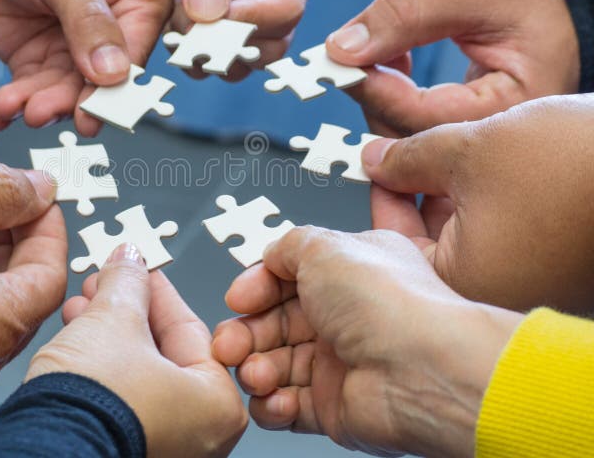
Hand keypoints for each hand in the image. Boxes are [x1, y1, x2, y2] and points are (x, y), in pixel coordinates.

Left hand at [0, 0, 170, 133]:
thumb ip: (90, 22)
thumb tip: (113, 75)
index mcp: (139, 1)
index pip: (136, 54)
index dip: (116, 87)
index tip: (94, 111)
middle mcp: (113, 31)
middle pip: (100, 84)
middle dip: (70, 102)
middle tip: (43, 111)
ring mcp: (73, 49)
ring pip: (64, 93)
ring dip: (39, 105)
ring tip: (15, 106)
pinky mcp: (38, 59)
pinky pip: (31, 91)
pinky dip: (14, 104)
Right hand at [28, 244, 246, 456]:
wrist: (44, 450)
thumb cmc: (97, 405)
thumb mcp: (114, 320)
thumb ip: (127, 283)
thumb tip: (129, 262)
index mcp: (218, 407)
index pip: (189, 328)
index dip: (156, 290)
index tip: (140, 270)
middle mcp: (202, 438)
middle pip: (162, 352)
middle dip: (126, 310)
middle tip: (107, 283)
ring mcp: (166, 449)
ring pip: (139, 375)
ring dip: (107, 334)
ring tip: (82, 306)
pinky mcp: (131, 453)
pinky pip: (124, 401)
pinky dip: (103, 368)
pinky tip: (75, 340)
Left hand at [86, 0, 317, 79]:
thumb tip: (212, 16)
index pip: (286, 10)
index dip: (250, 23)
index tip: (208, 22)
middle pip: (270, 44)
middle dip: (229, 47)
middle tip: (187, 37)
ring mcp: (240, 14)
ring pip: (241, 60)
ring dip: (207, 57)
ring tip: (174, 30)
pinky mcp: (209, 28)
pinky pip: (209, 59)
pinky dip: (188, 56)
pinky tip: (165, 32)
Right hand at [213, 227, 520, 457]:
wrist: (423, 371)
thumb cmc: (389, 304)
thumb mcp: (325, 247)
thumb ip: (288, 245)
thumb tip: (269, 256)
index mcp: (348, 274)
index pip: (285, 278)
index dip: (256, 288)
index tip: (238, 298)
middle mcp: (345, 316)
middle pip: (274, 324)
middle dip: (244, 334)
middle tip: (228, 344)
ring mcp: (339, 363)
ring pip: (275, 365)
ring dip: (255, 369)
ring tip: (255, 372)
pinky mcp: (335, 406)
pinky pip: (287, 406)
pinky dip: (272, 404)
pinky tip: (273, 397)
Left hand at [324, 0, 578, 135]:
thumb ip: (405, 16)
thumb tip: (342, 48)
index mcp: (516, 108)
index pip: (424, 119)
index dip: (374, 90)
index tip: (339, 62)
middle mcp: (499, 136)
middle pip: (411, 140)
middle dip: (373, 96)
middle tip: (349, 56)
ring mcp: (481, 136)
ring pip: (407, 137)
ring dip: (379, 95)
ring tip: (379, 48)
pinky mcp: (464, 125)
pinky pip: (416, 126)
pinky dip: (392, 95)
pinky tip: (393, 60)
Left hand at [361, 93, 593, 312]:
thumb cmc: (580, 164)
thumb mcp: (470, 148)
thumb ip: (409, 157)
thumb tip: (378, 161)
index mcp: (466, 284)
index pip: (393, 248)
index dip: (379, 198)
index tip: (370, 166)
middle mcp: (497, 295)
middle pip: (428, 241)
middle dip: (411, 190)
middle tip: (396, 151)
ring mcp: (529, 283)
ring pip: (464, 233)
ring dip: (446, 190)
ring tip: (436, 148)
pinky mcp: (555, 266)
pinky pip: (501, 233)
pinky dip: (483, 200)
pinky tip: (476, 164)